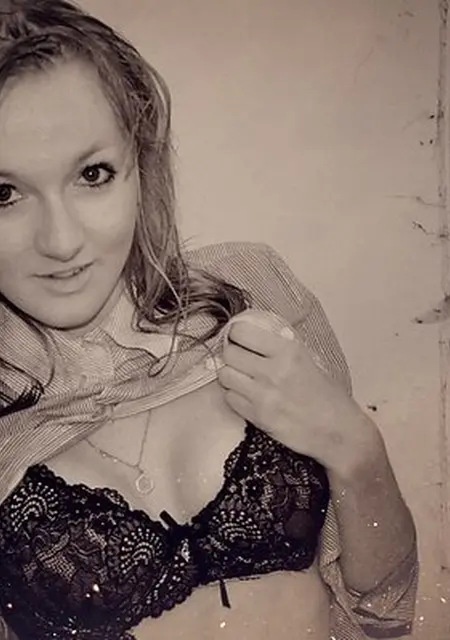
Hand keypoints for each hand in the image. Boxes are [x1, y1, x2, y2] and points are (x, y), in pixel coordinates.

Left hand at [217, 312, 380, 476]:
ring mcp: (262, 395)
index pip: (241, 332)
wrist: (336, 431)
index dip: (236, 334)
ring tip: (242, 378)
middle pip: (229, 354)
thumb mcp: (307, 359)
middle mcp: (272, 370)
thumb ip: (279, 346)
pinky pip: (229, 398)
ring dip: (231, 375)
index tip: (239, 337)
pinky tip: (247, 395)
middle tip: (240, 359)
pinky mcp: (256, 416)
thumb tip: (251, 334)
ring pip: (225, 375)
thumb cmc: (326, 394)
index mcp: (288, 350)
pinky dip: (234, 395)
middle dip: (232, 354)